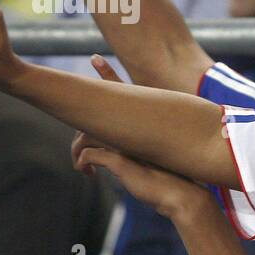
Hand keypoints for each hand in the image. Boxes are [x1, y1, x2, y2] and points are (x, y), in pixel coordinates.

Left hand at [70, 55, 212, 218]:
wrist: (183, 196)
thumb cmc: (171, 180)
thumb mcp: (154, 160)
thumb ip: (140, 150)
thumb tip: (129, 154)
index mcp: (143, 124)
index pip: (122, 91)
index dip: (108, 73)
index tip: (96, 58)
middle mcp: (133, 128)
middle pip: (94, 111)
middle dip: (81, 98)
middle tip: (71, 95)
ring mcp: (126, 143)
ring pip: (86, 135)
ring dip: (78, 150)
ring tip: (83, 167)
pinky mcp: (119, 160)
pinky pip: (89, 155)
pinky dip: (83, 163)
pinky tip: (87, 173)